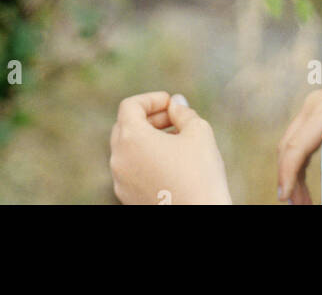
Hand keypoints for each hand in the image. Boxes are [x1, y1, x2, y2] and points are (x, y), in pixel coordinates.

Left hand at [109, 91, 232, 204]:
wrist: (202, 221)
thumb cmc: (201, 176)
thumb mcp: (199, 133)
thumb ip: (183, 112)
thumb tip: (175, 103)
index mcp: (130, 138)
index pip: (130, 106)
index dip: (152, 99)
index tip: (172, 104)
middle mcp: (119, 159)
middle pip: (126, 127)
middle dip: (150, 118)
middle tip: (174, 120)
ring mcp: (121, 182)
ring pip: (128, 150)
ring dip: (148, 140)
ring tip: (176, 142)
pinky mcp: (128, 199)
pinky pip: (131, 171)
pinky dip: (145, 161)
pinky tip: (170, 165)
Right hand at [276, 83, 321, 203]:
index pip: (295, 147)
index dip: (288, 174)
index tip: (286, 197)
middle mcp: (313, 105)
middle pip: (287, 145)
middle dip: (287, 177)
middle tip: (293, 205)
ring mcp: (313, 105)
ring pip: (290, 143)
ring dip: (291, 172)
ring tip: (299, 200)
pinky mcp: (316, 110)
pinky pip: (299, 138)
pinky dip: (297, 162)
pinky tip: (302, 182)